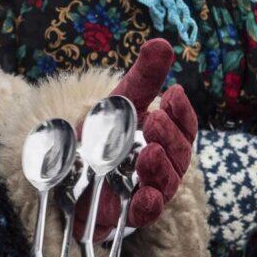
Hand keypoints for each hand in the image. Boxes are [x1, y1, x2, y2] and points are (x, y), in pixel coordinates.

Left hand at [73, 40, 194, 239]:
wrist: (71, 171)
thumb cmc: (106, 133)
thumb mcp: (122, 101)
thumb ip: (144, 76)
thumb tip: (162, 43)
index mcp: (168, 136)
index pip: (185, 125)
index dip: (181, 111)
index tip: (172, 93)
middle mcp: (165, 163)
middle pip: (180, 153)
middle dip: (170, 136)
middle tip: (156, 119)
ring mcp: (150, 189)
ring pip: (167, 182)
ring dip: (161, 167)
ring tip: (149, 151)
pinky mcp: (131, 213)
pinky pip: (148, 212)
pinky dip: (149, 204)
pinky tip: (145, 194)